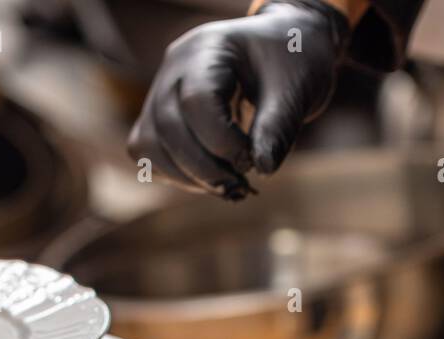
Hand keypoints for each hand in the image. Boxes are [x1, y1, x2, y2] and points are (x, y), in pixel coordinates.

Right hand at [127, 0, 349, 198]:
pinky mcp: (157, 119)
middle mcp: (174, 68)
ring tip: (229, 186)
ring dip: (187, 177)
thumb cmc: (290, 64)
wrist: (279, 53)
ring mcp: (159, 93)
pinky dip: (179, 176)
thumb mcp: (294, 89)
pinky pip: (150, 156)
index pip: (197, 101)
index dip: (223, 142)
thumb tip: (263, 169)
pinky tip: (212, 179)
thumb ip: (278, 127)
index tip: (253, 161)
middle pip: (167, 127)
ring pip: (149, 146)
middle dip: (204, 168)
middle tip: (241, 186)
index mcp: (207, 47)